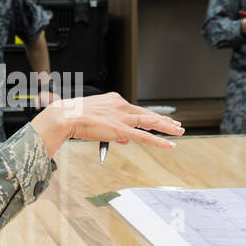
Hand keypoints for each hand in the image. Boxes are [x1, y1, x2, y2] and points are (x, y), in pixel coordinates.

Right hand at [29, 92, 183, 156]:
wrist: (66, 116)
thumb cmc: (73, 118)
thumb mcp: (95, 120)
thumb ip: (112, 129)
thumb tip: (125, 139)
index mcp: (114, 101)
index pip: (135, 110)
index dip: (148, 117)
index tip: (158, 121)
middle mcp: (121, 106)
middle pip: (147, 113)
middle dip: (163, 120)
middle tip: (176, 124)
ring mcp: (123, 118)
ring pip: (151, 122)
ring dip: (167, 127)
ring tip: (179, 132)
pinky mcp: (121, 129)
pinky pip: (145, 136)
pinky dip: (159, 141)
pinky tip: (169, 144)